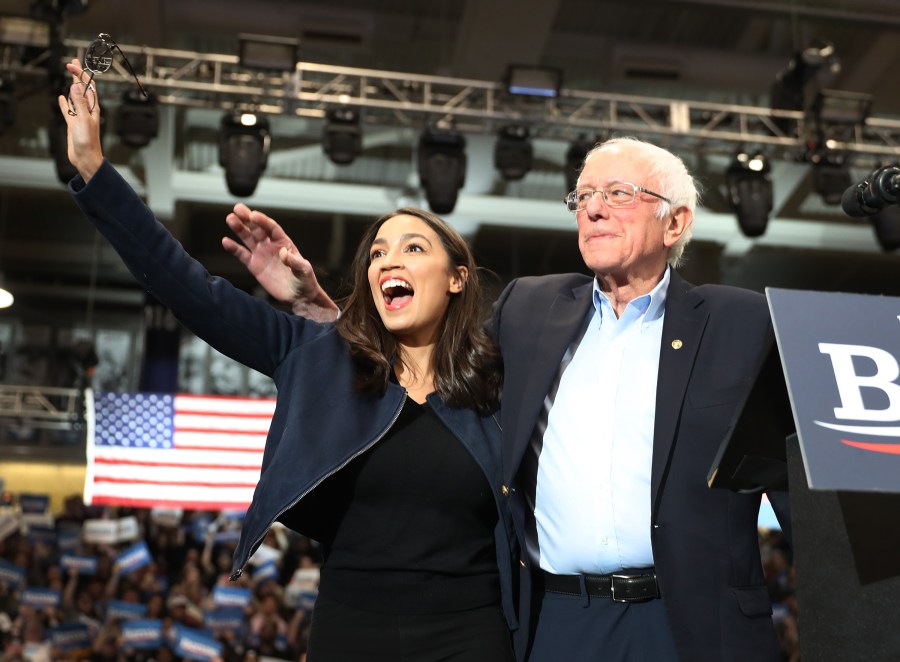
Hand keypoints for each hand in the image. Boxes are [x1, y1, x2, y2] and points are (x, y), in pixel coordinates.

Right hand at [56, 58, 102, 181]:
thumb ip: (79, 103)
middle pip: (82, 88)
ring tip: (71, 76)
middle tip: (73, 62)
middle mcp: (87, 110)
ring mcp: (80, 116)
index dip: (80, 74)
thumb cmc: (88, 142)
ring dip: (72, 86)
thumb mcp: (83, 120)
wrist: (86, 159)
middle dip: (78, 75)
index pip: (87, 86)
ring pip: (75, 97)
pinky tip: (61, 97)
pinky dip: (64, 103)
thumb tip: (75, 86)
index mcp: (93, 108)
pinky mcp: (73, 124)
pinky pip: (68, 110)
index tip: (71, 64)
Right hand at [223, 204, 339, 322]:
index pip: (272, 228)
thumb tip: (283, 253)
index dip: (262, 221)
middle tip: (237, 208)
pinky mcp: (254, 265)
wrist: (299, 296)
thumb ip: (295, 262)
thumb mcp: (304, 271)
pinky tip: (225, 241)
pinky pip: (242, 255)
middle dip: (248, 218)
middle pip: (257, 229)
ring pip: (248, 238)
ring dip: (239, 228)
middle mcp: (271, 245)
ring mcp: (261, 254)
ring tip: (230, 218)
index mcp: (284, 243)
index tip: (253, 215)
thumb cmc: (305, 281)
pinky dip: (234, 248)